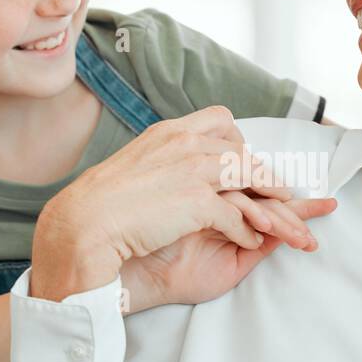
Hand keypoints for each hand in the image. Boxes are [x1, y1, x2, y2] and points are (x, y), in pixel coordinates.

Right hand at [30, 106, 312, 301]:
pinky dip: (248, 229)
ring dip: (268, 199)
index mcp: (168, 131)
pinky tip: (250, 241)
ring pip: (249, 175)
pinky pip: (238, 213)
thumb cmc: (100, 205)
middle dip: (263, 172)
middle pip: (242, 148)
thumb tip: (172, 174)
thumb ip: (160, 162)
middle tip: (277, 193)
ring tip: (279, 219)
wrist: (83, 224)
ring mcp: (193, 167)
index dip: (239, 142)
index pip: (221, 120)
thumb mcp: (133, 168)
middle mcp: (184, 142)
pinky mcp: (197, 199)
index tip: (246, 163)